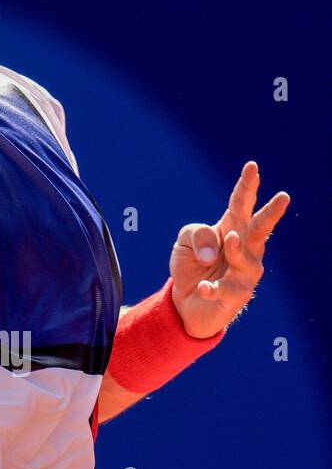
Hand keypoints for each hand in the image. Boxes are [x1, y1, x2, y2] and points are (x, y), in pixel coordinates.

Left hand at [169, 161, 290, 337]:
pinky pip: (225, 290)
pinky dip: (212, 288)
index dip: (247, 186)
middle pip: (259, 229)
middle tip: (284, 196)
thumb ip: (197, 235)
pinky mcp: (236, 296)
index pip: (240, 205)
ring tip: (230, 238)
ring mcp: (244, 274)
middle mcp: (244, 249)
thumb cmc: (191, 266)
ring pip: (247, 258)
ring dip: (237, 248)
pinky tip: (202, 287)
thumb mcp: (184, 242)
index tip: (252, 166)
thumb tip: (214, 252)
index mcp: (231, 229)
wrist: (185, 302)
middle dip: (271, 213)